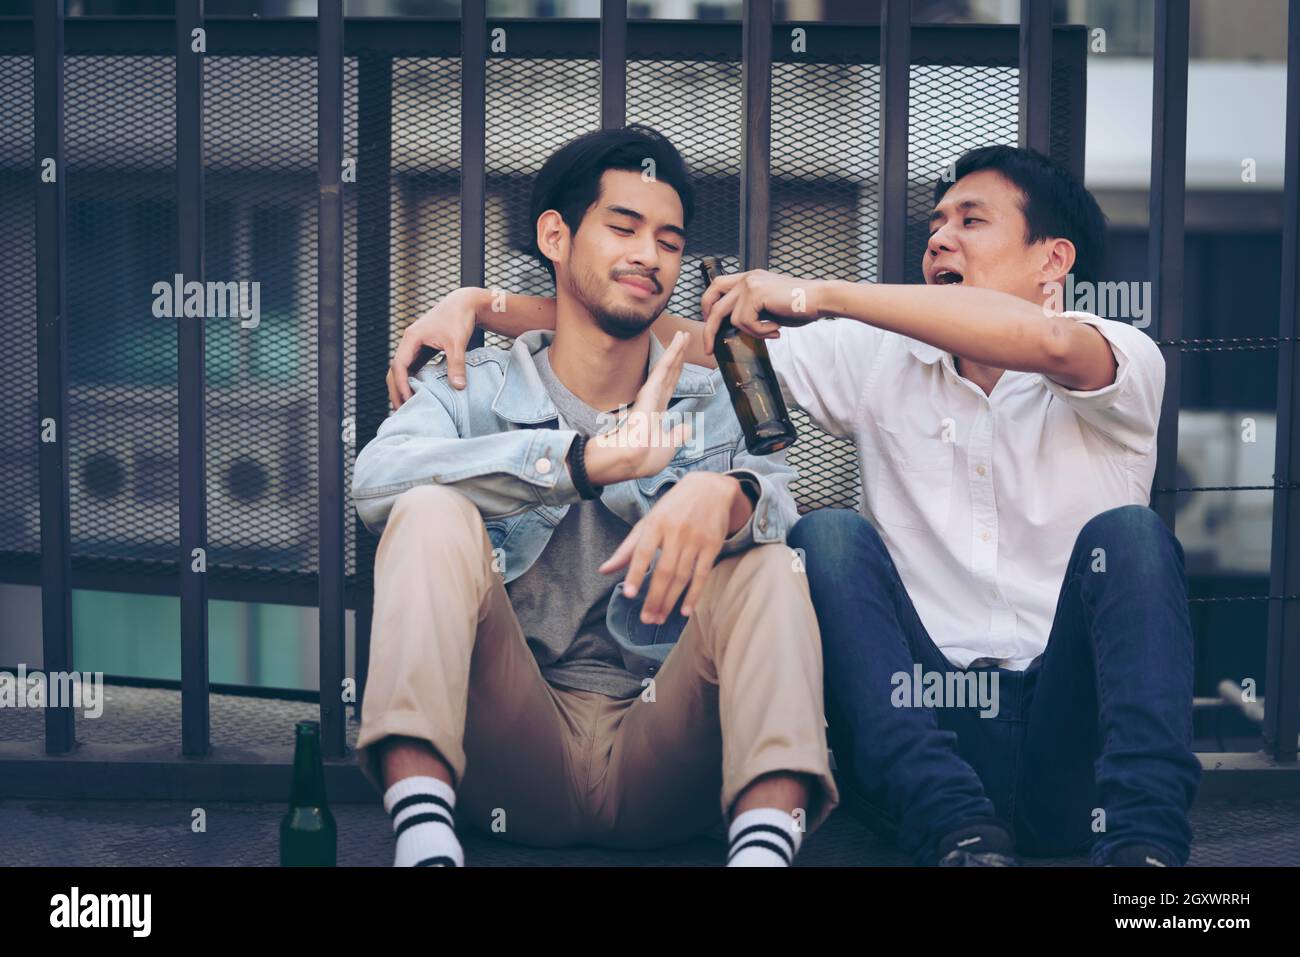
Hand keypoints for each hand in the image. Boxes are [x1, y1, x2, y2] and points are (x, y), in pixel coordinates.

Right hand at [387, 287, 483, 408]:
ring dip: (402, 386)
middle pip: (395, 369)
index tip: (407, 399)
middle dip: (396, 389)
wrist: (464, 303)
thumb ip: (456, 364)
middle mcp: (409, 341)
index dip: (401, 383)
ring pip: (402, 369)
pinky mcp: (422, 349)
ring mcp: (414, 345)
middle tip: (402, 410)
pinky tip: (417, 394)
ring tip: (407, 406)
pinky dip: (411, 381)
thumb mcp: (458, 342)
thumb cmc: (459, 318)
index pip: (399, 364)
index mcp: (412, 338)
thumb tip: (458, 387)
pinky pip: (412, 367)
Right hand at [582, 330, 694, 485]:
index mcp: (656, 412)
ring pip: (667, 366)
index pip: (669, 388)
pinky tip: (678, 341)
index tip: (681, 359)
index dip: (676, 372)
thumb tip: (688, 426)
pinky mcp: (650, 391)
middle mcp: (654, 400)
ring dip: (676, 349)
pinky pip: (664, 368)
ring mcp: (651, 394)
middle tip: (683, 337)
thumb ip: (678, 434)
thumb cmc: (645, 458)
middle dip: (677, 356)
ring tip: (683, 334)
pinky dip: (672, 354)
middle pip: (670, 373)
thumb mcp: (668, 446)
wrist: (633, 460)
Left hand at [599, 471, 743, 623]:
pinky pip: (702, 575)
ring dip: (670, 601)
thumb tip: (603, 571)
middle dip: (654, 598)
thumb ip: (627, 548)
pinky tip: (685, 611)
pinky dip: (694, 595)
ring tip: (660, 618)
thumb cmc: (673, 508)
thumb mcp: (648, 522)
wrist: (710, 488)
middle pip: (664, 571)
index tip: (628, 595)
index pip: (643, 553)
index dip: (636, 574)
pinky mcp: (713, 546)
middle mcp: (676, 531)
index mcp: (655, 524)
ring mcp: (696, 539)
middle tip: (646, 619)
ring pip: (682, 576)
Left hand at [700, 269, 827, 355]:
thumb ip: (752, 311)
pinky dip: (760, 331)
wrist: (819, 299)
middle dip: (708, 326)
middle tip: (708, 348)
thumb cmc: (799, 306)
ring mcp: (750, 284)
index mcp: (749, 278)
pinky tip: (775, 329)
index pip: (717, 286)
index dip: (709, 306)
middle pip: (712, 299)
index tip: (709, 324)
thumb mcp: (768, 308)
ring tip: (771, 332)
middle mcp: (747, 278)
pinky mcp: (756, 294)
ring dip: (751, 331)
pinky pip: (745, 322)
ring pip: (731, 317)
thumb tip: (734, 327)